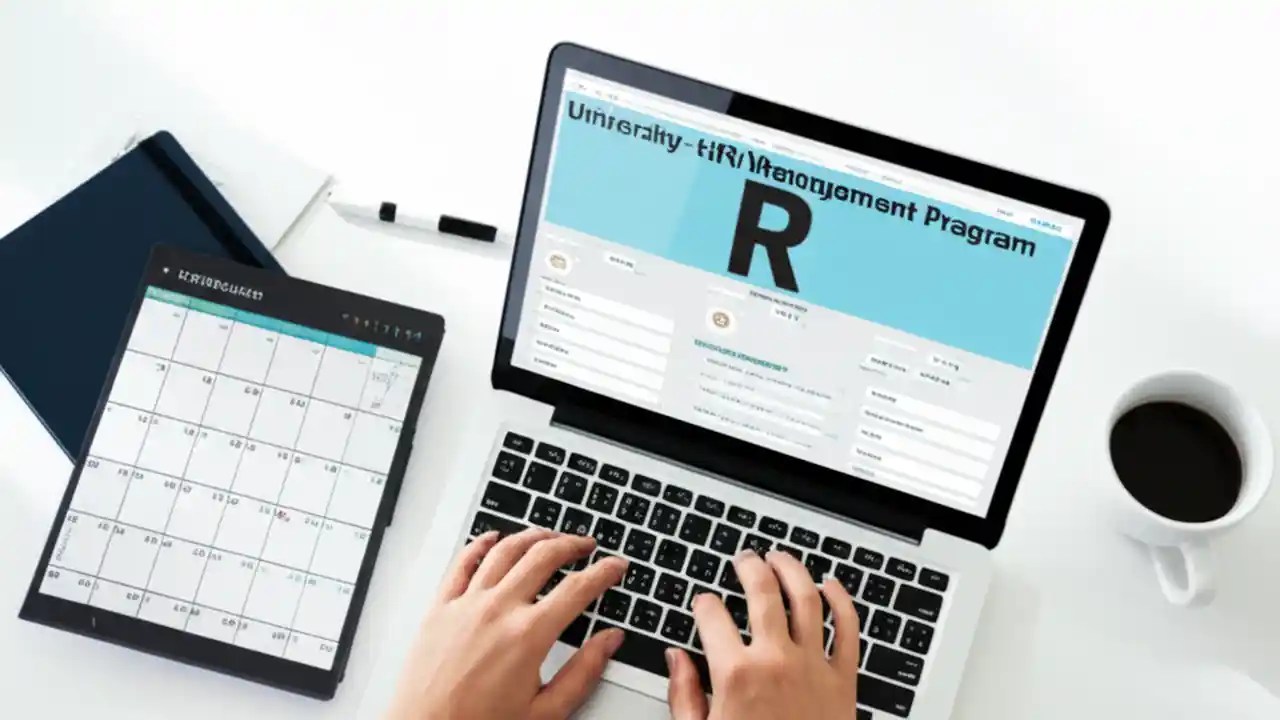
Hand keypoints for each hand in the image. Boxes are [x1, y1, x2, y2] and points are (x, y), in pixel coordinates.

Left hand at [386, 528, 628, 719]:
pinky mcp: (440, 607)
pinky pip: (462, 562)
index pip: (578, 588)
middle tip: (586, 546)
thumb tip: (609, 642)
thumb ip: (583, 673)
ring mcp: (466, 604)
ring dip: (533, 536)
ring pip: (505, 550)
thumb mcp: (545, 712)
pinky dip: (481, 543)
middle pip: (543, 556)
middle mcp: (497, 610)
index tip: (615, 566)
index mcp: (528, 635)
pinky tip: (493, 538)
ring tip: (549, 536)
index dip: (604, 572)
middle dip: (572, 545)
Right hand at [666, 550, 859, 718]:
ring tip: (781, 557)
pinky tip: (832, 586)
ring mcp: (813, 668)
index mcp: (735, 675)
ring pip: (807, 599)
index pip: (712, 617)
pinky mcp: (844, 680)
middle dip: (750, 567)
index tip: (703, 603)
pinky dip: (842, 601)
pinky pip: (848, 629)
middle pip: (762, 592)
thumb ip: (685, 694)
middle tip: (745, 558)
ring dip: (793, 570)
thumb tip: (676, 660)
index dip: (703, 603)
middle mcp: (776, 662)